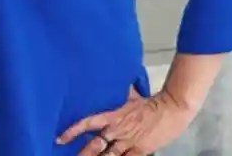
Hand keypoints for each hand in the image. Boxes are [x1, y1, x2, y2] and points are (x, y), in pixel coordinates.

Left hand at [58, 88, 196, 154]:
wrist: (172, 108)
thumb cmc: (151, 101)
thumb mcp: (129, 95)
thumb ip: (116, 94)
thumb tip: (109, 82)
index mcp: (112, 115)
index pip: (87, 123)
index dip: (72, 131)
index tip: (60, 139)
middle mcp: (117, 130)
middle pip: (95, 145)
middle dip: (83, 154)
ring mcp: (129, 141)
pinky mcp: (141, 150)